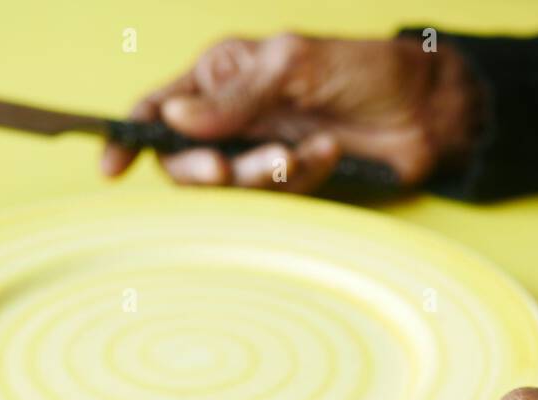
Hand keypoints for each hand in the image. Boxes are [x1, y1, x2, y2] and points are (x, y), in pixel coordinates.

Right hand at [100, 33, 478, 192]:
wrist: (427, 111)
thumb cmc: (364, 69)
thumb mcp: (294, 65)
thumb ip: (232, 97)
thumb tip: (170, 119)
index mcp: (222, 74)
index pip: (159, 108)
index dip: (129, 138)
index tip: (110, 168)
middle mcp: (235, 116)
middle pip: (186, 160)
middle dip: (206, 169)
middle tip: (232, 170)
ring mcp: (261, 150)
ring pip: (231, 185)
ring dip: (265, 175)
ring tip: (303, 152)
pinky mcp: (291, 181)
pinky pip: (274, 196)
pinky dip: (300, 178)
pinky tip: (330, 153)